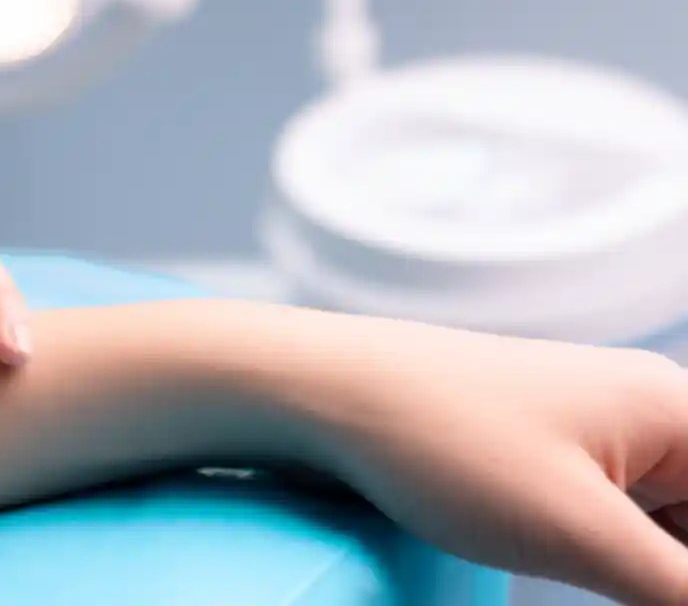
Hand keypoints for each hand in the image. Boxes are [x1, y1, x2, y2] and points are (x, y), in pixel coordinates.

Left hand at [321, 322, 687, 604]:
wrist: (327, 393)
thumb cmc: (448, 445)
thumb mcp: (582, 534)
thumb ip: (680, 588)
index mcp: (679, 415)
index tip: (651, 582)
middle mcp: (648, 415)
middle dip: (676, 574)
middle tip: (618, 585)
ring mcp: (594, 436)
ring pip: (665, 527)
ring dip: (655, 575)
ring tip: (592, 573)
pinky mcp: (545, 459)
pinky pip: (617, 521)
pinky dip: (622, 563)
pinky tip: (606, 585)